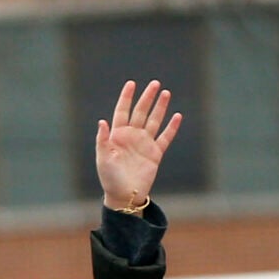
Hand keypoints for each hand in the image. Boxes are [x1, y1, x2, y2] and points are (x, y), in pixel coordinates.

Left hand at [96, 80, 181, 211]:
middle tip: (155, 83)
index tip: (131, 84)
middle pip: (141, 112)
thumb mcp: (103, 159)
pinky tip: (177, 116)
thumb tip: (102, 122)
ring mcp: (144, 144)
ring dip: (160, 107)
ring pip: (154, 121)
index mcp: (118, 136)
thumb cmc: (110, 178)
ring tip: (166, 93)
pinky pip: (165, 137)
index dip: (126, 97)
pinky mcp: (155, 153)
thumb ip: (102, 140)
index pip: (122, 111)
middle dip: (147, 98)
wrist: (124, 195)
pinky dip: (172, 127)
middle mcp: (132, 137)